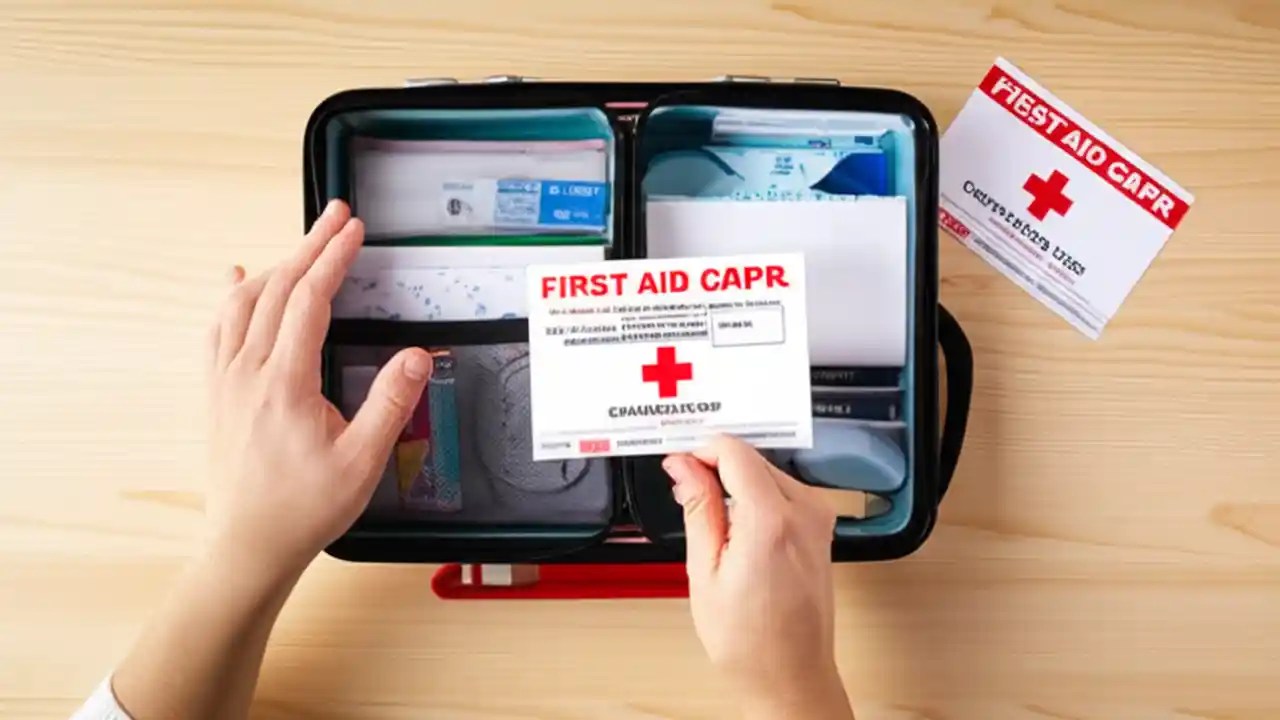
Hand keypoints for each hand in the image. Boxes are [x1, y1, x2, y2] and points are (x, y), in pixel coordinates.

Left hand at [205, 200, 430, 580]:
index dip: (333, 258)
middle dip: (309, 246)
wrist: (247, 546)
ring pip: (242, 303)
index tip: (354, 230)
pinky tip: (236, 282)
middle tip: (336, 217)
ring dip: (276, 267)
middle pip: (276, 289)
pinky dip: (232, 297)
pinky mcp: (216, 394)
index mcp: (284, 383)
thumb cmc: (303, 509)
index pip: (309, 300)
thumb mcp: (363, 461)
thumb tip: (416, 355)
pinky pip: (217, 329)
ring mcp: (225, 381)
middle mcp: (247, 373)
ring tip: (304, 246)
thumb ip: (391, 403)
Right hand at [663, 435, 852, 719]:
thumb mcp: (705, 570)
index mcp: (772, 520)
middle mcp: (805, 512)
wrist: (790, 676)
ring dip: (737, 484)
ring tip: (709, 520)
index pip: (734, 452)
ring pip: (768, 473)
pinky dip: (756, 499)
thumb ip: (698, 507)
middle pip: (752, 459)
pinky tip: (735, 528)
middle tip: (685, 491)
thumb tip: (684, 466)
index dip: (700, 451)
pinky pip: (784, 493)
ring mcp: (820, 519)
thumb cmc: (748, 640)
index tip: (678, 463)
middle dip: (716, 468)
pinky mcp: (822, 529)